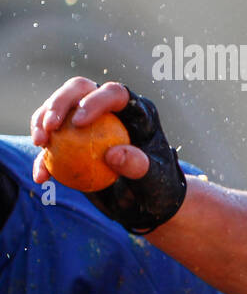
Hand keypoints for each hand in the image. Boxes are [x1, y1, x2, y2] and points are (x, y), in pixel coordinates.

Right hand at [31, 77, 187, 232]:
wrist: (148, 203)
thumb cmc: (158, 188)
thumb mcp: (154, 181)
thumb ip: (139, 166)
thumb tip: (113, 154)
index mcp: (135, 110)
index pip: (115, 94)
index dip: (95, 101)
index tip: (78, 122)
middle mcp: (109, 109)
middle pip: (79, 90)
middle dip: (59, 102)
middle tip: (50, 127)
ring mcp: (87, 122)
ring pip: (58, 110)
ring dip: (42, 123)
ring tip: (40, 144)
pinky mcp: (72, 141)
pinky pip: (52, 143)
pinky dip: (43, 159)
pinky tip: (41, 177)